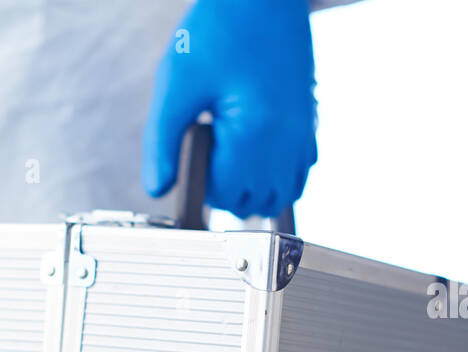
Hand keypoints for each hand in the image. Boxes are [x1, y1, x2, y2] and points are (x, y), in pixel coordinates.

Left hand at [143, 0, 317, 218]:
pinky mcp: (309, 122)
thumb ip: (161, 142)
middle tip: (210, 151)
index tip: (195, 151)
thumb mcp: (176, 85)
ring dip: (254, 191)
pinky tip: (253, 152)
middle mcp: (287, 138)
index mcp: (254, 132)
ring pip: (282, 195)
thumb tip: (157, 188)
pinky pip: (299, 173)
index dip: (204, 184)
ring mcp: (303, 132)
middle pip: (257, 203)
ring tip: (230, 157)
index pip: (228, 194)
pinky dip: (276, 176)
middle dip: (228, 192)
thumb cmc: (216, 31)